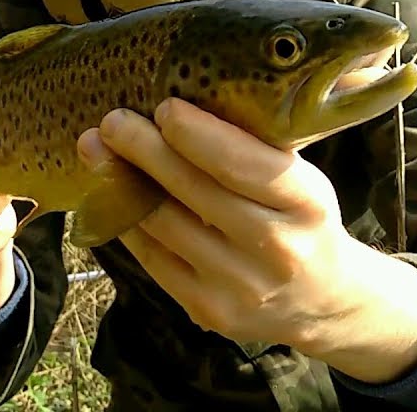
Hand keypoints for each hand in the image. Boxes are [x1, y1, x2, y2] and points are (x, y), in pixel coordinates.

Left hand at [78, 97, 416, 384]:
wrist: (320, 300)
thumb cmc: (299, 220)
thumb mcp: (300, 181)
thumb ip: (251, 152)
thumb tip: (174, 109)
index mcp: (307, 203)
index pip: (247, 165)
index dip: (200, 136)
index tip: (164, 108)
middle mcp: (278, 248)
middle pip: (197, 192)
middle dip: (146, 150)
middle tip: (112, 120)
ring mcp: (241, 286)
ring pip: (165, 225)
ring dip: (122, 183)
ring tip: (96, 150)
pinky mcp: (209, 310)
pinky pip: (154, 258)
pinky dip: (128, 220)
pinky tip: (110, 192)